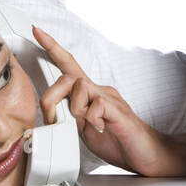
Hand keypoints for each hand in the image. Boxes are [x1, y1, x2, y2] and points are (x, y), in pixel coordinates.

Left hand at [31, 25, 171, 175]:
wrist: (147, 153)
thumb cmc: (119, 141)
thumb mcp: (85, 129)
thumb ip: (70, 116)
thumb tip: (55, 111)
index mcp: (90, 95)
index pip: (69, 66)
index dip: (53, 48)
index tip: (38, 31)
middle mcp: (100, 91)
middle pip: (67, 77)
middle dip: (51, 98)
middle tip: (53, 120)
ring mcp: (110, 98)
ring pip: (80, 88)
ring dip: (75, 111)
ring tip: (88, 126)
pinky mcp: (119, 110)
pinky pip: (96, 105)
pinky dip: (92, 120)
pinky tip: (101, 128)